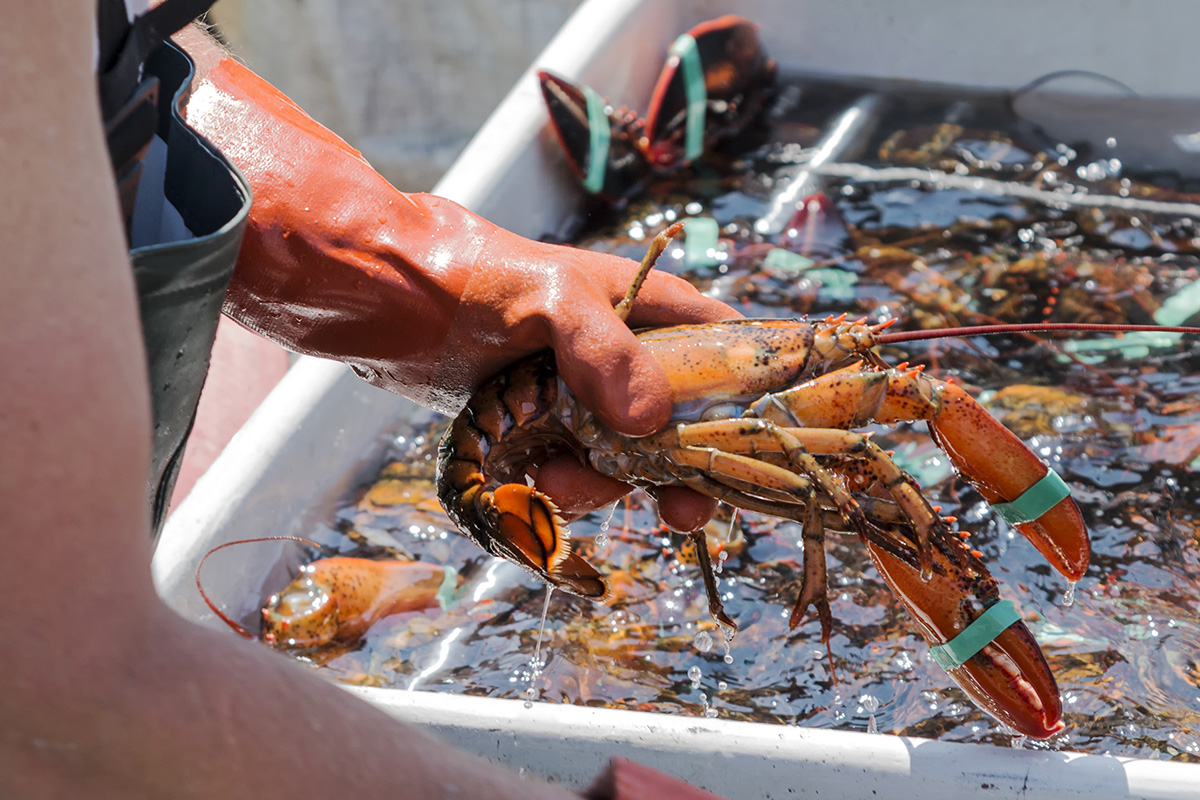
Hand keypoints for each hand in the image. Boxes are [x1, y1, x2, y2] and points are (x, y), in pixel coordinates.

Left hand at [185, 57, 735, 530]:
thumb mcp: (548, 299)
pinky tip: (532, 484)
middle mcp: (622, 352)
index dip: (750, 394)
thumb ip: (607, 351)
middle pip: (682, 420)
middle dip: (677, 468)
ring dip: (601, 484)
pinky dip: (561, 488)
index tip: (757, 449)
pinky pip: (573, 470)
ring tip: (555, 481)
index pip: (726, 343)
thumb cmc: (469, 276)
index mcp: (644, 306)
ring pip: (624, 457)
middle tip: (681, 511)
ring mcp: (580, 392)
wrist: (381, 297)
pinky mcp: (540, 424)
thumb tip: (652, 424)